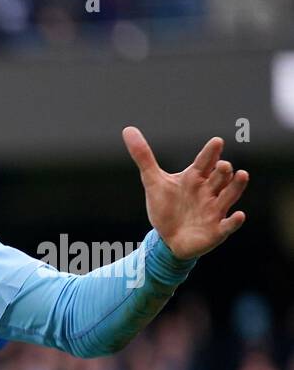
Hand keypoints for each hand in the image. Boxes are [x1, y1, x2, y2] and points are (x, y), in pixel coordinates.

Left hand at [122, 126, 248, 259]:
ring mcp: (215, 210)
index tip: (216, 142)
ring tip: (242, 175)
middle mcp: (209, 191)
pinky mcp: (217, 229)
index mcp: (195, 177)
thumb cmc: (166, 207)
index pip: (206, 161)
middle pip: (220, 176)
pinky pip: (229, 225)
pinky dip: (234, 221)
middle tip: (222, 165)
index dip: (211, 152)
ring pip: (230, 195)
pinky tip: (238, 215)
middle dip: (223, 170)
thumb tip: (128, 129)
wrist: (167, 239)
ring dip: (236, 186)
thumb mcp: (153, 181)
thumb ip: (143, 156)